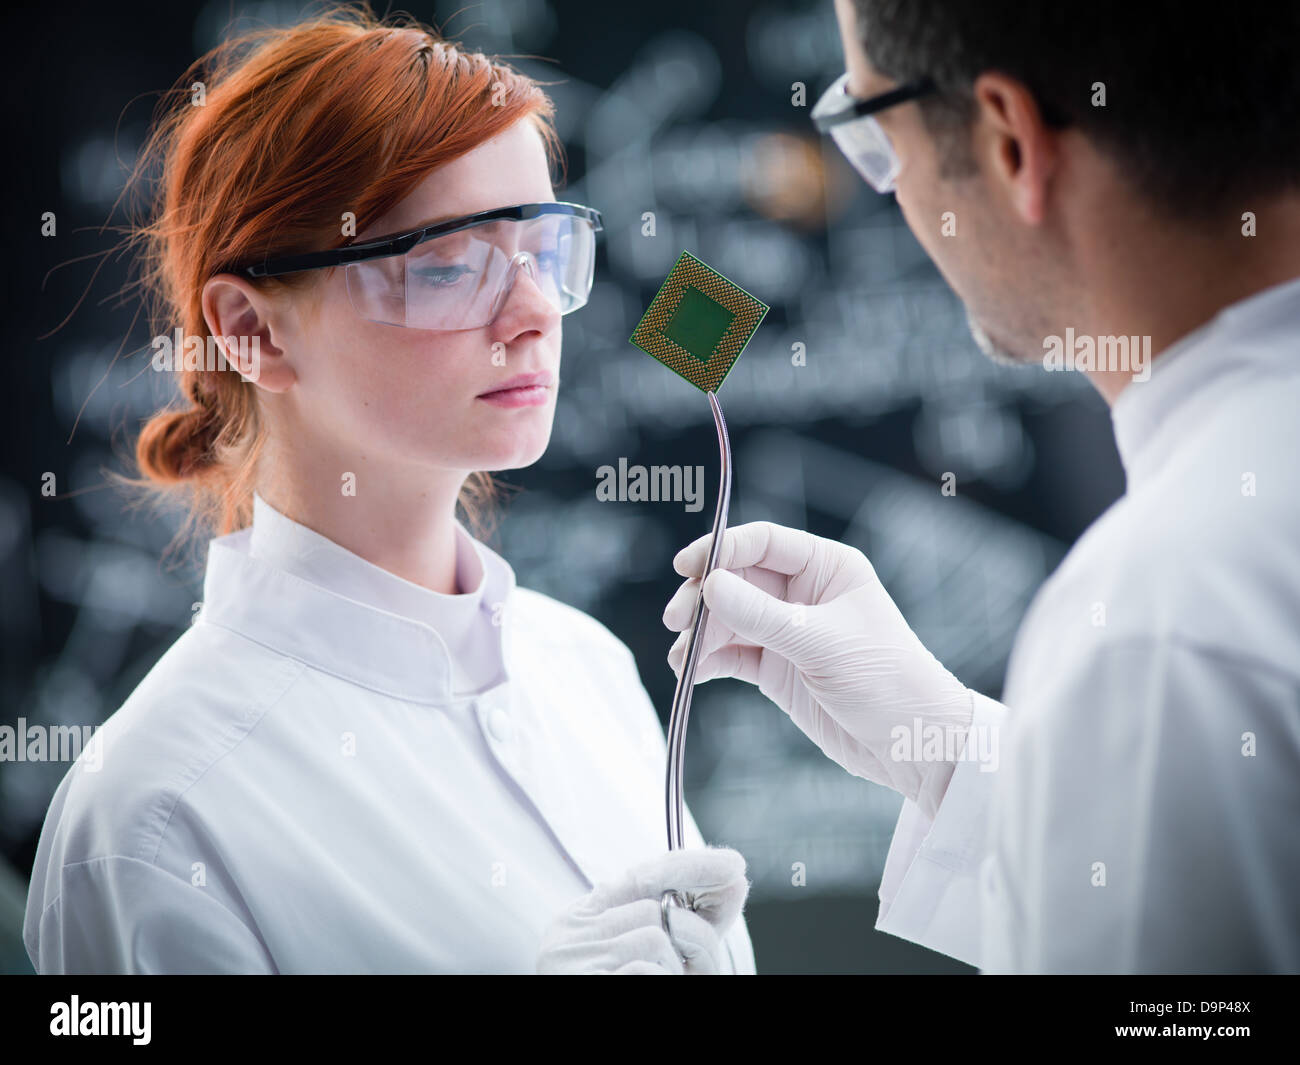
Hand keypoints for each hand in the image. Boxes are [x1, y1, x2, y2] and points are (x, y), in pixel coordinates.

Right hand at [536, 847, 748, 973]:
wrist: (578, 1048)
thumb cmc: (620, 994)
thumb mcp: (648, 960)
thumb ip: (685, 922)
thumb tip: (734, 879)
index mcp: (580, 922)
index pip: (641, 875)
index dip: (690, 866)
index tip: (735, 865)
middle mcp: (568, 937)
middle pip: (657, 913)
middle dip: (690, 942)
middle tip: (685, 973)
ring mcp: (572, 964)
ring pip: (657, 941)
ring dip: (673, 972)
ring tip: (654, 985)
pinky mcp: (587, 985)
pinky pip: (647, 971)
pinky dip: (661, 984)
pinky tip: (641, 987)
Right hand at [664, 521, 973, 818]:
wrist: (913, 745)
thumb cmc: (889, 681)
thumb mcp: (822, 643)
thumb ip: (762, 615)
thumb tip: (709, 586)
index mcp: (827, 568)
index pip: (763, 542)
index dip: (721, 549)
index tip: (687, 566)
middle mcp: (803, 594)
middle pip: (735, 580)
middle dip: (703, 598)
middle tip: (679, 621)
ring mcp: (786, 632)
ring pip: (727, 618)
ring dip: (700, 634)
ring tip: (683, 658)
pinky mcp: (776, 668)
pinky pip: (731, 654)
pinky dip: (707, 661)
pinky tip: (691, 672)